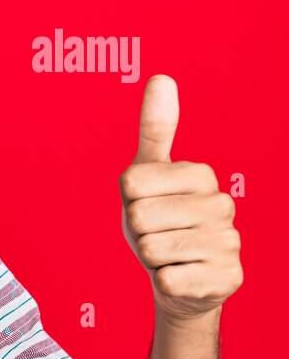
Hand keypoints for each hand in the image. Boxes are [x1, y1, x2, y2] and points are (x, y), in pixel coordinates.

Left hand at [120, 75, 242, 322]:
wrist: (180, 279)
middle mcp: (222, 204)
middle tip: (156, 234)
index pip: (132, 182)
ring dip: (151, 257)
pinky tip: (182, 276)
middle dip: (138, 231)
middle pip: (141, 216)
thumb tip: (161, 77)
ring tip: (169, 255)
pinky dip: (165, 282)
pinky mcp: (227, 278)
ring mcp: (229, 243)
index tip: (146, 204)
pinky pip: (169, 280)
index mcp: (200, 174)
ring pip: (153, 248)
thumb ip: (155, 129)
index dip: (128, 199)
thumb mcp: (146, 174)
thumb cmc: (158, 221)